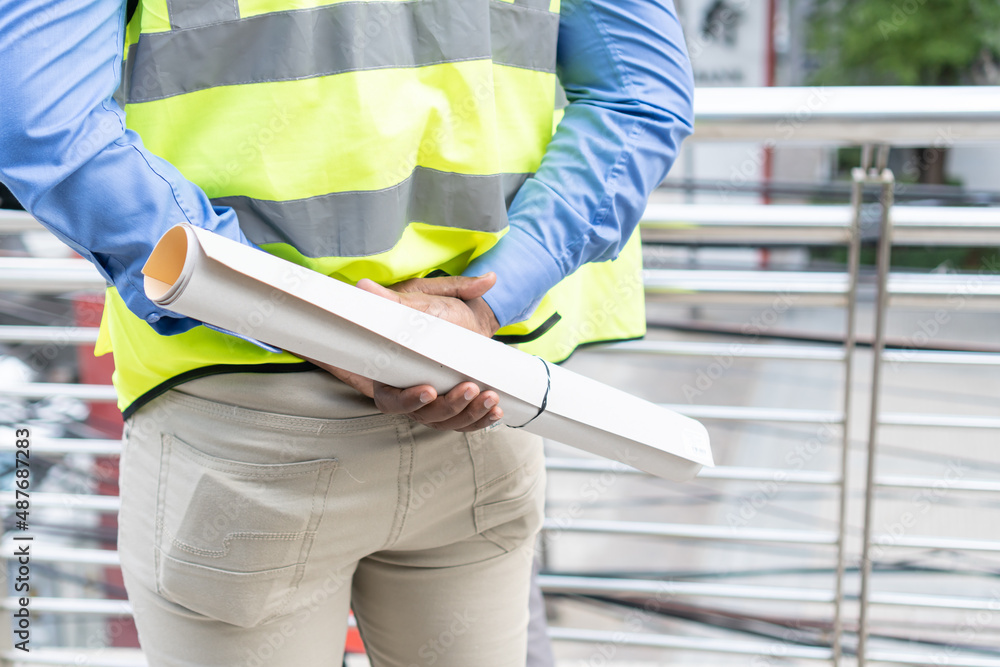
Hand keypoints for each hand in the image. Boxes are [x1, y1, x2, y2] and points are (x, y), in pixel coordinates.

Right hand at [309, 273, 503, 431]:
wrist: (467, 316)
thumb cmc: (437, 310)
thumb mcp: (417, 302)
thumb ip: (396, 300)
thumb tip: (363, 287)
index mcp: (392, 374)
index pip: (391, 400)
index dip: (407, 401)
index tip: (428, 391)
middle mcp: (411, 394)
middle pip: (425, 415)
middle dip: (450, 406)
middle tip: (470, 388)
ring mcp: (434, 405)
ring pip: (448, 421)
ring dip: (470, 414)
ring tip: (489, 397)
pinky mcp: (456, 407)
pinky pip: (466, 422)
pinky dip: (482, 419)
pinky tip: (495, 411)